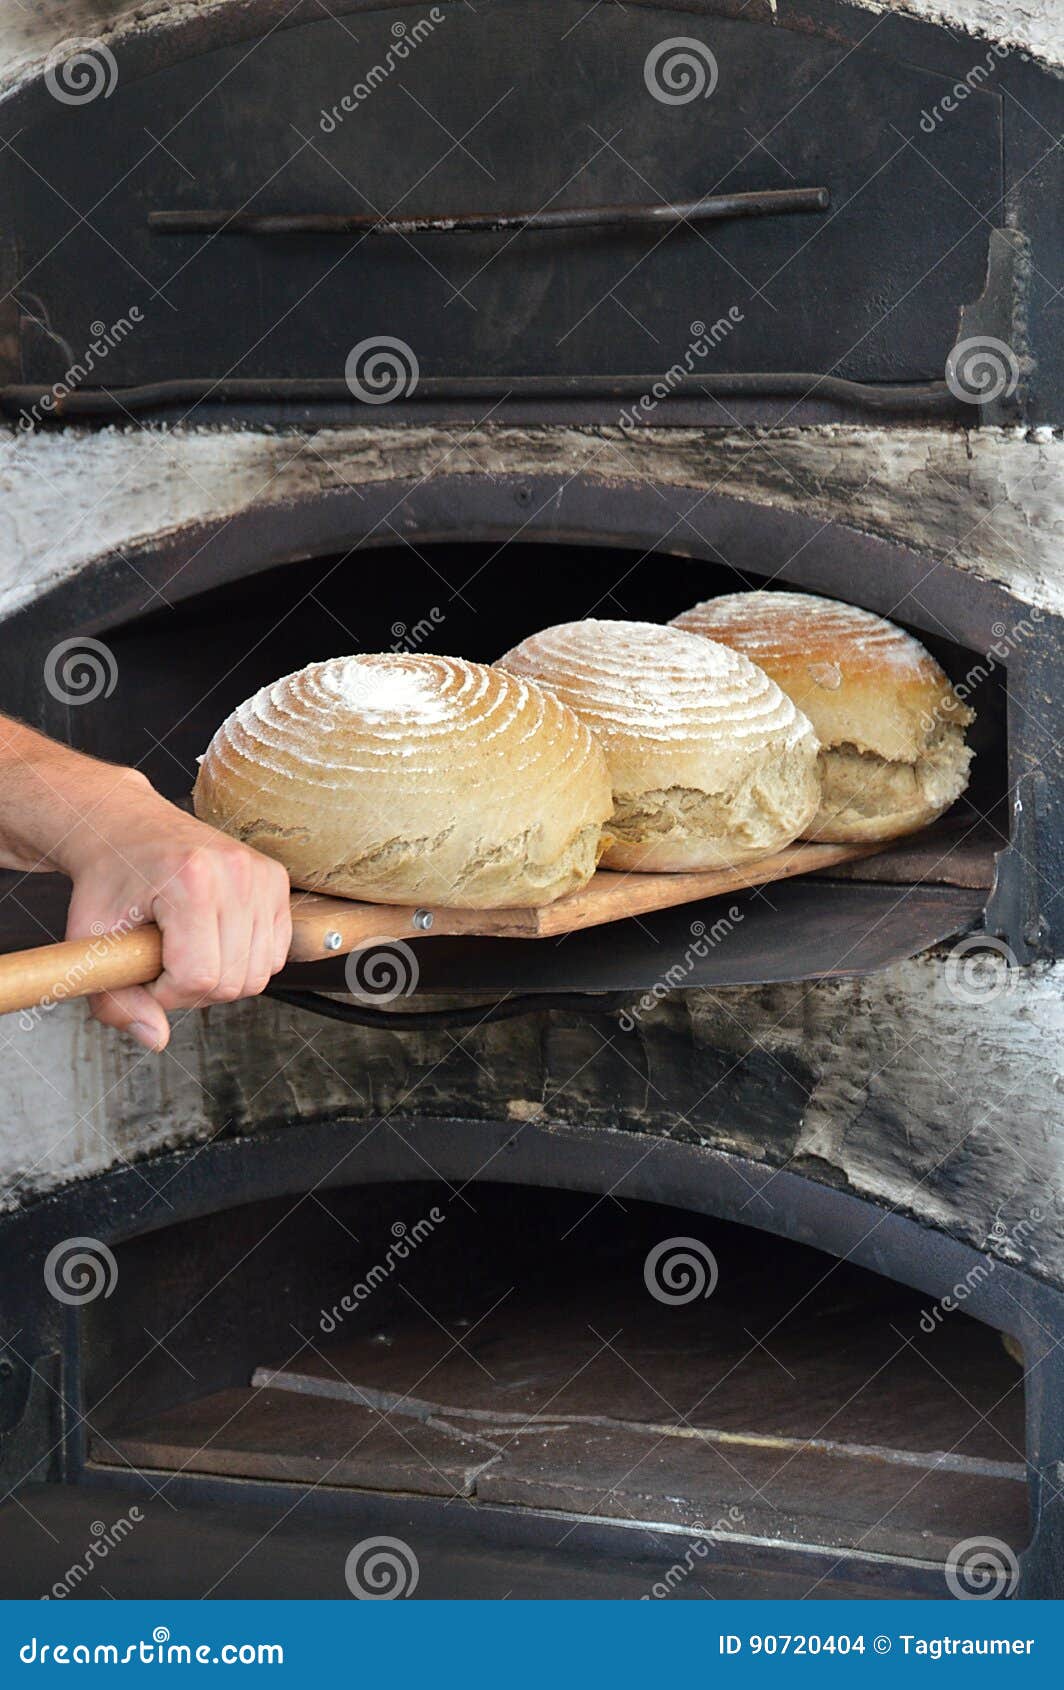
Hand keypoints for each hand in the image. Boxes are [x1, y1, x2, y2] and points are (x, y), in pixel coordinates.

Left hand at [62, 771, 291, 1050]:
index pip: (199, 977)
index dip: (167, 994)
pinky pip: (274, 954)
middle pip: (234, 980)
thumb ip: (115, 999)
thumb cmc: (110, 877)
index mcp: (190, 880)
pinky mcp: (277, 880)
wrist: (128, 827)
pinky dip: (245, 961)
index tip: (143, 974)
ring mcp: (262, 875)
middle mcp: (236, 873)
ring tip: (187, 950)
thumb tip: (155, 1038)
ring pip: (259, 973)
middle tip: (162, 964)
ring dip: (221, 977)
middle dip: (194, 990)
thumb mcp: (93, 938)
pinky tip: (213, 941)